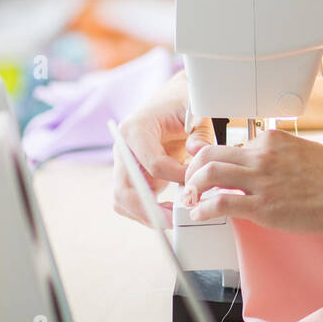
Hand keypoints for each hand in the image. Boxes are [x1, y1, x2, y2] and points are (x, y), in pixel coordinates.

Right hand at [113, 70, 215, 226]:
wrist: (173, 98)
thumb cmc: (184, 101)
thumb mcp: (196, 108)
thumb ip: (200, 130)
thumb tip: (198, 152)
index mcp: (135, 129)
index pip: (153, 164)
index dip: (178, 177)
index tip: (199, 182)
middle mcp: (123, 149)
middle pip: (124, 190)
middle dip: (150, 211)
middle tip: (176, 222)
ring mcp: (125, 164)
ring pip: (123, 201)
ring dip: (147, 216)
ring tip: (175, 221)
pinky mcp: (132, 176)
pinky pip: (132, 201)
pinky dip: (148, 212)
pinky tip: (172, 212)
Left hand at [181, 128, 322, 239]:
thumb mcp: (305, 151)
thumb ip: (280, 154)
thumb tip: (265, 164)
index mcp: (273, 139)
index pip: (231, 143)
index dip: (216, 158)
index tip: (210, 168)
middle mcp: (262, 154)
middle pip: (210, 153)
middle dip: (194, 168)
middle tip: (192, 182)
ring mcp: (261, 179)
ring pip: (208, 174)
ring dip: (193, 186)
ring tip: (192, 198)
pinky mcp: (263, 206)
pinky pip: (220, 203)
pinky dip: (203, 208)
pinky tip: (200, 214)